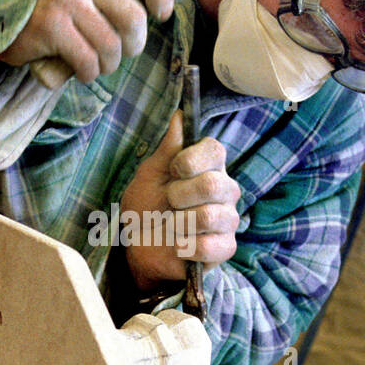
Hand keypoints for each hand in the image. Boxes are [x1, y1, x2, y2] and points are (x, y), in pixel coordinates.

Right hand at [0, 0, 173, 83]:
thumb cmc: (53, 11)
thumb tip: (155, 14)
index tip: (160, 14)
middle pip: (134, 20)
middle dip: (132, 46)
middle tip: (118, 53)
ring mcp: (65, 1)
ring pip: (111, 47)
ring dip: (108, 66)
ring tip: (95, 64)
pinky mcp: (50, 26)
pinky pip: (88, 62)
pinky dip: (88, 74)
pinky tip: (79, 70)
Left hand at [121, 111, 240, 291]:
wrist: (137, 247)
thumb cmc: (146, 207)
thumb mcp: (150, 175)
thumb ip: (167, 149)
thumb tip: (179, 116)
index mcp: (208, 167)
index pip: (215, 151)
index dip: (192, 160)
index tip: (174, 169)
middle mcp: (224, 191)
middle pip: (214, 185)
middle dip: (180, 195)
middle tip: (168, 202)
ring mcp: (227, 220)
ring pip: (210, 216)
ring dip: (179, 223)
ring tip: (170, 226)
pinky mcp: (225, 248)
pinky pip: (209, 246)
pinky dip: (185, 247)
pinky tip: (178, 246)